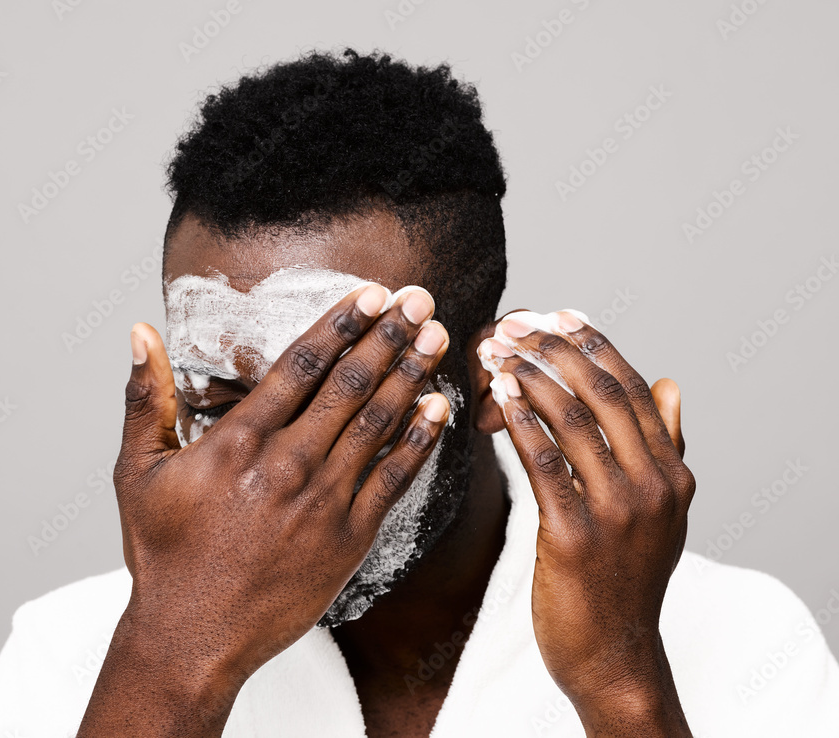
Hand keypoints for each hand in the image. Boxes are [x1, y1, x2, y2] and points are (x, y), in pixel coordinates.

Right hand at [79, 284, 450, 736]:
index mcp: (237, 441)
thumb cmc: (162, 553)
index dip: (341, 323)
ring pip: (377, 424)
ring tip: (436, 338)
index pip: (300, 365)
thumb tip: (138, 332)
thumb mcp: (136, 471)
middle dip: (388, 336)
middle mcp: (285, 464)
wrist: (191, 638)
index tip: (371, 294)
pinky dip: (418, 442)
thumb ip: (145, 397)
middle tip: (419, 300)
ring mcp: (322, 502)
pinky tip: (438, 410)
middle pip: (349, 384)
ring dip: (410, 376)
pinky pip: (393, 480)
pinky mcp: (348, 539)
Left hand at [478, 310, 694, 737]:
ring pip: (571, 421)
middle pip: (601, 393)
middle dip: (554, 350)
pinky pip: (544, 464)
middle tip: (516, 324)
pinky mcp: (575, 535)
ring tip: (498, 351)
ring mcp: (619, 511)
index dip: (592, 345)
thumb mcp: (661, 512)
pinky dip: (519, 424)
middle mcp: (655, 484)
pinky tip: (496, 399)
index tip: (558, 313)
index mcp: (673, 472)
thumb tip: (669, 383)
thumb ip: (664, 445)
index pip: (630, 388)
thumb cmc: (624, 578)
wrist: (614, 655)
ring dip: (529, 378)